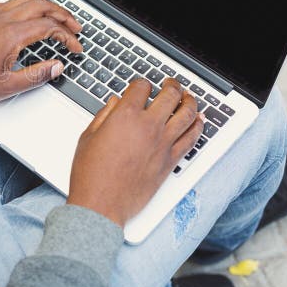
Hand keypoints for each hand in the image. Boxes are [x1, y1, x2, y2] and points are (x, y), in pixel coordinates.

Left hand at [0, 0, 82, 104]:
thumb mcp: (6, 86)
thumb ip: (36, 75)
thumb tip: (56, 67)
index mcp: (10, 35)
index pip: (49, 27)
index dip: (67, 37)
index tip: (75, 48)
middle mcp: (1, 20)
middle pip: (41, 5)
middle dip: (63, 14)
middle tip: (75, 27)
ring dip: (46, 5)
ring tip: (58, 16)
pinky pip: (10, 3)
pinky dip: (27, 4)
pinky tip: (29, 13)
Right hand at [66, 77, 203, 226]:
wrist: (102, 203)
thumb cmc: (91, 174)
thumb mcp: (88, 137)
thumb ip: (104, 115)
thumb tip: (115, 103)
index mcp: (125, 116)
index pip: (142, 87)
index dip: (142, 83)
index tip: (141, 86)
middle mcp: (148, 126)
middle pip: (170, 95)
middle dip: (172, 85)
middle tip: (171, 84)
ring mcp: (163, 144)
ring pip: (187, 114)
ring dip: (190, 101)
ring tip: (188, 97)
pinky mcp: (170, 161)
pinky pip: (192, 138)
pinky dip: (197, 126)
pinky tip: (198, 121)